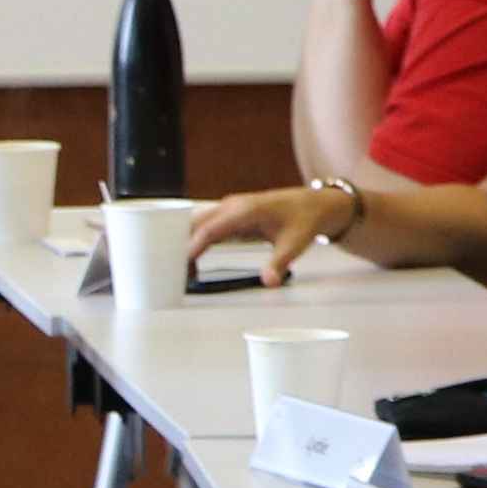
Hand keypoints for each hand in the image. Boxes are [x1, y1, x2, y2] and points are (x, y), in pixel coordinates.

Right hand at [187, 184, 338, 282]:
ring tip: (179, 270)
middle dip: (180, 245)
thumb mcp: (294, 245)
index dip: (193, 246)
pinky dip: (195, 241)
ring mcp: (230, 209)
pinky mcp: (230, 215)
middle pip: (196, 224)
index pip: (210, 229)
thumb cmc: (304, 221)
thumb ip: (279, 263)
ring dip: (186, 243)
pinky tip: (191, 260)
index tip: (180, 264)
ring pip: (197, 223)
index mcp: (245, 211)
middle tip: (172, 271)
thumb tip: (270, 282)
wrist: (314, 205)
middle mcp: (233, 206)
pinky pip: (206, 226)